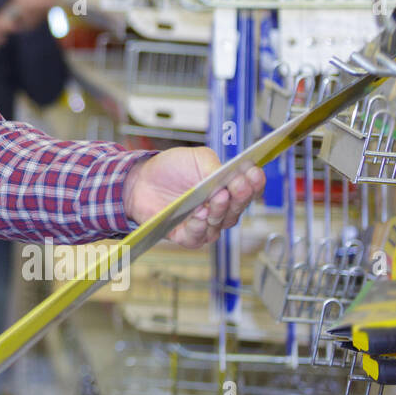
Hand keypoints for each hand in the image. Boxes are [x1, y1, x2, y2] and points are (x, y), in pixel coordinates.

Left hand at [122, 147, 265, 248]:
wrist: (140, 180)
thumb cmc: (170, 169)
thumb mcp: (196, 158)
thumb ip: (214, 166)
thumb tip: (230, 176)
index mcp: (227, 187)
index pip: (250, 190)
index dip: (255, 183)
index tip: (253, 174)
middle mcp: (220, 208)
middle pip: (238, 208)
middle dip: (240, 196)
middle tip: (236, 186)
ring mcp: (204, 224)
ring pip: (221, 223)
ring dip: (220, 210)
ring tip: (217, 197)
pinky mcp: (186, 235)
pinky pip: (199, 236)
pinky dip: (200, 225)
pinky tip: (199, 214)